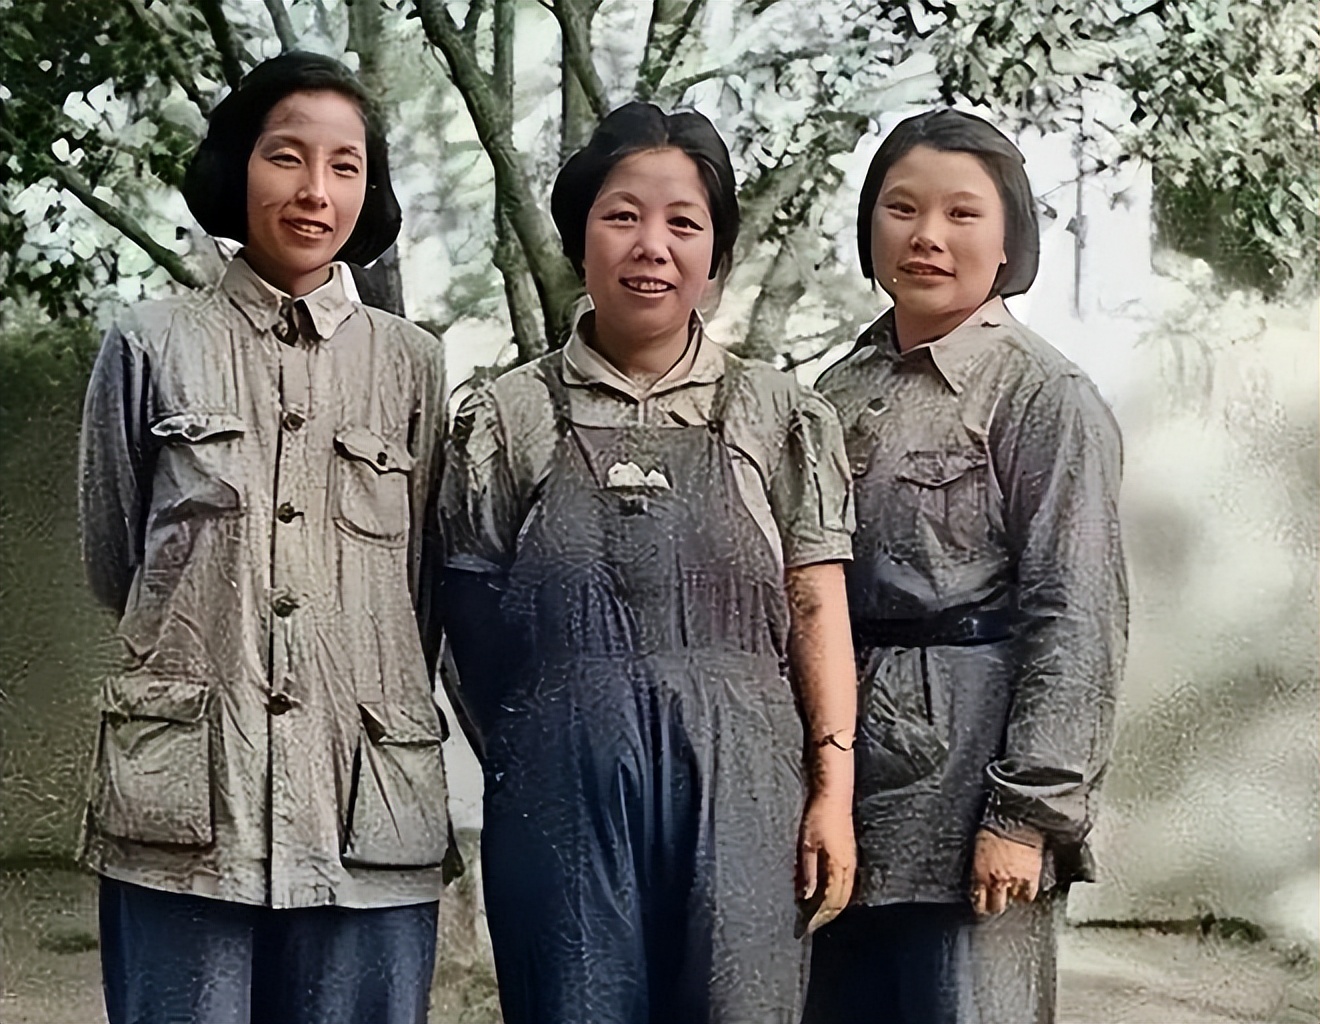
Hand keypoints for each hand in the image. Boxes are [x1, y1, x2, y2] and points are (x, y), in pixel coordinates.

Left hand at [796, 793, 855, 935]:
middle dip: (825, 916)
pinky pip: (847, 883)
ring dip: (832, 907)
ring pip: (845, 894)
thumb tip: (806, 897)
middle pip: (840, 902)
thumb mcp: (807, 844)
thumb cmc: (817, 817)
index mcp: (838, 867)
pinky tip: (826, 895)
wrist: (834, 795)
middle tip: (809, 926)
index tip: (805, 928)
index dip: (817, 917)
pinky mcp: (850, 855)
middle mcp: (848, 868)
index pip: (830, 902)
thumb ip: (808, 872)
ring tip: (816, 915)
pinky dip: (837, 895)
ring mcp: (851, 861)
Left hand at [969, 828, 1042, 917]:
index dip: (981, 905)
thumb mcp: (978, 849)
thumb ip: (979, 867)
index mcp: (980, 873)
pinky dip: (1025, 895)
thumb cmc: (992, 829)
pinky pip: (1028, 896)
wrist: (1014, 820)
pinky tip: (1023, 889)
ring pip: (1013, 901)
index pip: (979, 901)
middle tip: (997, 902)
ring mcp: (1015, 880)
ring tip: (1011, 891)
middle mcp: (997, 881)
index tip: (982, 906)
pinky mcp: (1032, 877)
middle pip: (997, 906)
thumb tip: (980, 878)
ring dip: (1012, 897)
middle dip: (996, 905)